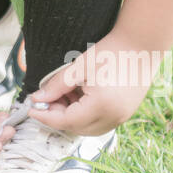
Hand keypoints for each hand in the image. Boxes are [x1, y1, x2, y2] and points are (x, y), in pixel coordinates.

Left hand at [27, 29, 158, 135]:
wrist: (142, 44)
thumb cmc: (110, 52)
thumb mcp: (78, 67)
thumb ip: (56, 86)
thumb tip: (37, 99)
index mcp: (101, 106)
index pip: (66, 121)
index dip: (46, 117)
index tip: (31, 109)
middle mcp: (113, 117)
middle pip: (76, 128)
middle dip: (57, 117)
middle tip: (45, 100)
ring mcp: (122, 117)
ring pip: (88, 128)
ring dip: (71, 117)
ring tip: (63, 95)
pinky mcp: (125, 113)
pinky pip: (100, 122)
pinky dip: (85, 115)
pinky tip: (79, 96)